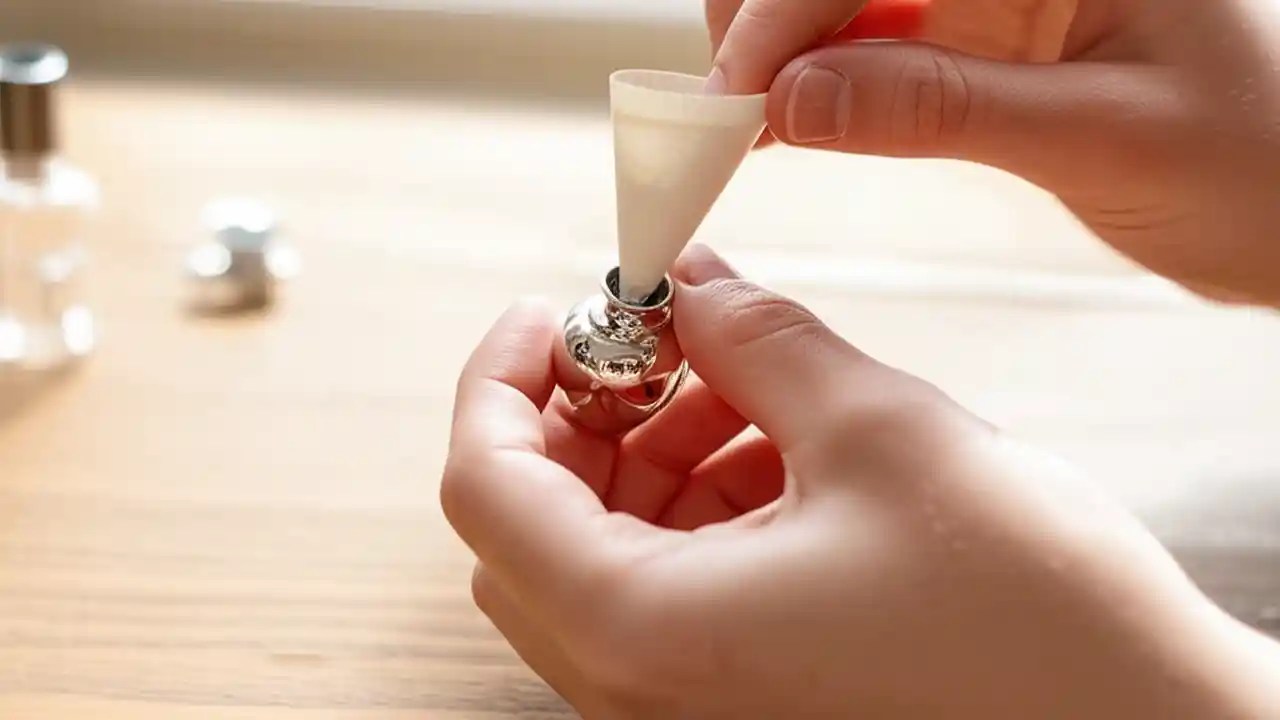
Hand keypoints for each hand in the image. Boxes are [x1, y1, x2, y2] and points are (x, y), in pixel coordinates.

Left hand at [442, 245, 1279, 717]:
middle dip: (588, 407)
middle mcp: (645, 686)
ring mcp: (691, 699)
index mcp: (644, 630)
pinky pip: (676, 583)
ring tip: (751, 380)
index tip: (557, 308)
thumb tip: (693, 283)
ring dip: (656, 448)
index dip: (501, 376)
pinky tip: (783, 442)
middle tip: (665, 336)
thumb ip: (759, 341)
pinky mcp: (744, 693)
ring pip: (607, 548)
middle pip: (535, 519)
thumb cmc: (1032, 625)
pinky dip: (705, 500)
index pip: (485, 487)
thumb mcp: (882, 433)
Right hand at [705, 0, 1279, 304]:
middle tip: (720, 122)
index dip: (780, 16)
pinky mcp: (967, 32)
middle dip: (758, 25)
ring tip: (743, 134)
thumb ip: (943, 108)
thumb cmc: (1256, 160)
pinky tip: (787, 127)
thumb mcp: (1104, 134)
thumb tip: (791, 104)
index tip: (729, 105)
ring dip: (771, 54)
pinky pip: (858, 39)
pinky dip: (806, 82)